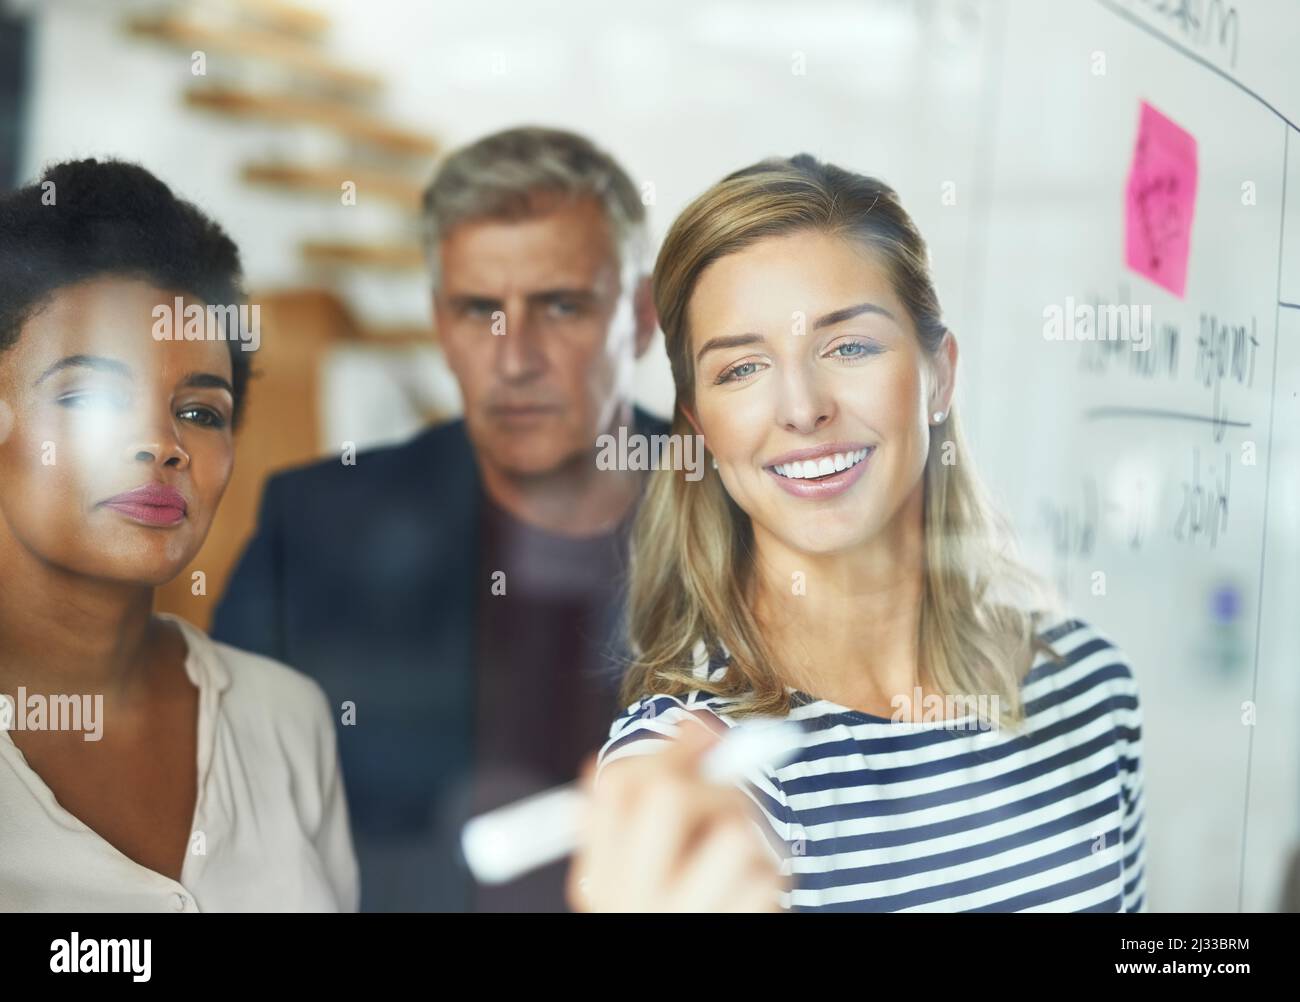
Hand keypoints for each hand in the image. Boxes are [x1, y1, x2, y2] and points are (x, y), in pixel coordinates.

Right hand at [567, 721, 786, 911]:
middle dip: (709, 776)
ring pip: (732, 830)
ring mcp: (688, 917)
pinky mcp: (736, 930)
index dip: (668, 746)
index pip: (619, 785)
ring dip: (746, 830)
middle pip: (670, 794)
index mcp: (601, 879)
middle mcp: (634, 900)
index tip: (700, 726)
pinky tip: (752, 891)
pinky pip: (769, 871)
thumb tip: (671, 733)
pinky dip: (770, 872)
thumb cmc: (664, 919)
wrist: (681, 988)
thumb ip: (630, 818)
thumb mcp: (628, 880)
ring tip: (736, 854)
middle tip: (730, 777)